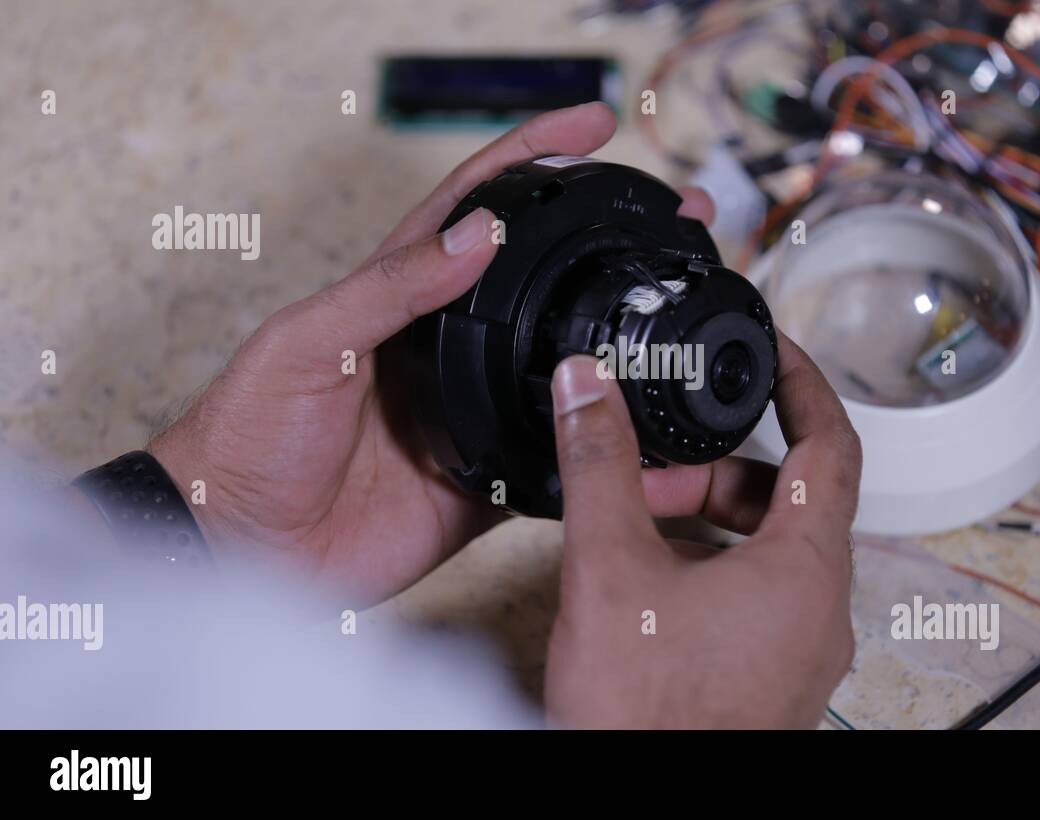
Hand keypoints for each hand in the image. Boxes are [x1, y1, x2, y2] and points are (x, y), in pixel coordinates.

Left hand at [147, 102, 716, 603]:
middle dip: (607, 241)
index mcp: (399, 297)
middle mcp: (445, 349)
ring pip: (561, 366)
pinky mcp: (484, 480)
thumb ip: (392, 285)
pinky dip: (602, 448)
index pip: (478, 211)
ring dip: (621, 338)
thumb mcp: (310, 339)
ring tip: (684, 301)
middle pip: (540, 283)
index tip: (590, 129)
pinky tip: (649, 432)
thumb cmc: (247, 433)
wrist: (240, 545)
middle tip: (676, 213)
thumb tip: (479, 234)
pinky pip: (556, 461)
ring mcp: (470, 413)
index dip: (533, 161)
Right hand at [544, 334, 861, 727]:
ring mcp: (803, 652)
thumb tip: (586, 387)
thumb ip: (599, 465)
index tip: (775, 352)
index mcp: (806, 567)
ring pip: (770, 553)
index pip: (832, 442)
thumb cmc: (646, 717)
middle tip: (646, 471)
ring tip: (634, 526)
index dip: (803, 384)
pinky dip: (711, 569)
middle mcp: (822, 610)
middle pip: (789, 499)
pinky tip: (649, 584)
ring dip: (707, 523)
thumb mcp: (611, 568)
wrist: (642, 805)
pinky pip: (759, 599)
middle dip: (715, 472)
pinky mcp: (774, 682)